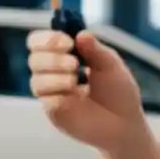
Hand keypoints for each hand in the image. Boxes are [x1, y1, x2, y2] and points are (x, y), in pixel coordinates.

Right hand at [26, 30, 147, 152]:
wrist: (125, 123)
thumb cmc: (118, 92)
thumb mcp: (110, 65)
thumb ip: (94, 49)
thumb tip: (80, 34)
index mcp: (64, 56)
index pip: (39, 42)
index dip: (47, 39)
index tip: (68, 42)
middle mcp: (53, 74)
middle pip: (34, 59)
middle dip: (53, 58)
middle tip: (74, 64)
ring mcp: (52, 94)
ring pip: (36, 80)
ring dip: (55, 76)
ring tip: (76, 80)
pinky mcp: (55, 112)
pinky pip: (46, 99)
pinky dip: (58, 93)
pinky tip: (74, 94)